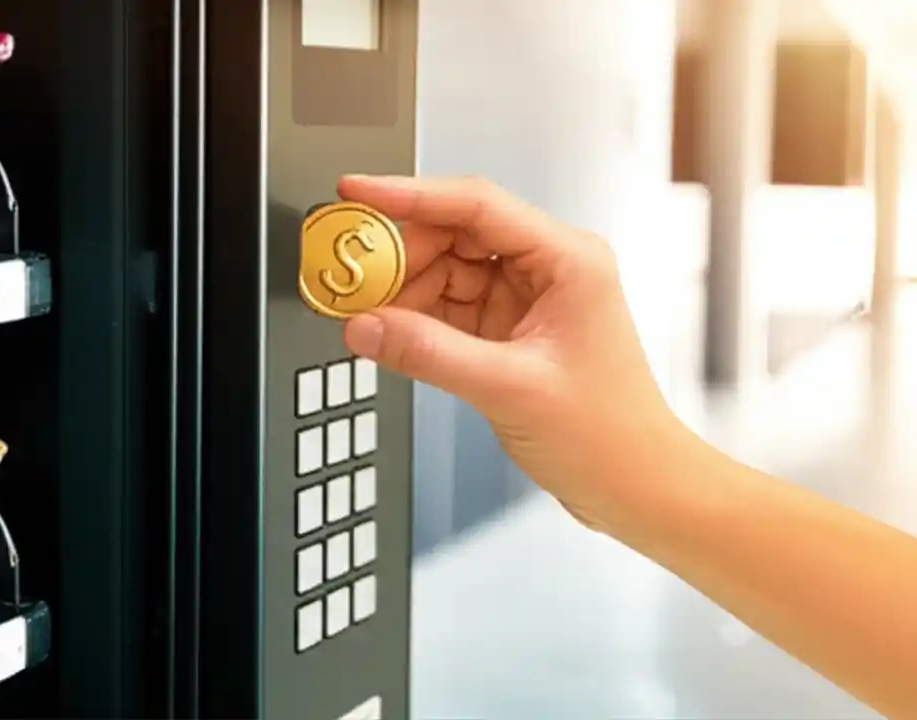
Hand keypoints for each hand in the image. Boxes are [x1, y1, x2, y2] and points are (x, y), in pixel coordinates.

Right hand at [338, 175, 689, 530]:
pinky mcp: (507, 329)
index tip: (358, 192)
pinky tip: (391, 335)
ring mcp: (525, 297)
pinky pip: (447, 307)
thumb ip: (428, 353)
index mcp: (567, 260)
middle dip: (399, 255)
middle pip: (453, 233)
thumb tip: (364, 325)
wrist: (634, 485)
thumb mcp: (509, 388)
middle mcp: (547, 268)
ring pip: (445, 270)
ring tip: (367, 316)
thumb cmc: (609, 434)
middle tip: (351, 278)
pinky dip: (414, 319)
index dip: (410, 194)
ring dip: (402, 290)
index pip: (475, 204)